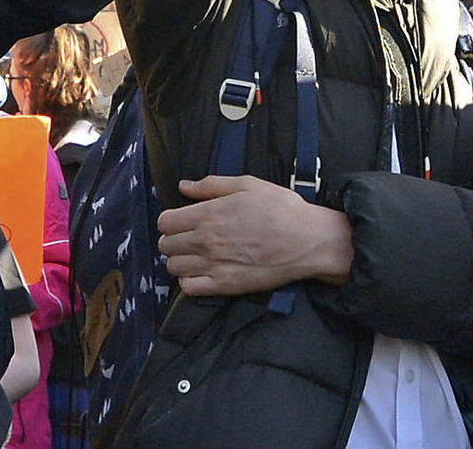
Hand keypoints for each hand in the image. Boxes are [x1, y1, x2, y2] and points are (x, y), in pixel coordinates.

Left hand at [156, 175, 352, 296]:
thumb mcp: (247, 184)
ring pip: (173, 267)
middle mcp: (205, 240)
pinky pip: (189, 288)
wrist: (307, 240)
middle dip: (173, 239)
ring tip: (194, 255)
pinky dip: (189, 281)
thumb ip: (211, 185)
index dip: (170, 220)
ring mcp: (214, 265)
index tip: (181, 221)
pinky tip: (201, 272)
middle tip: (188, 238)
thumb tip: (184, 186)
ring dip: (179, 260)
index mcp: (209, 214)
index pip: (165, 221)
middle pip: (166, 245)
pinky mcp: (225, 286)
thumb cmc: (281, 209)